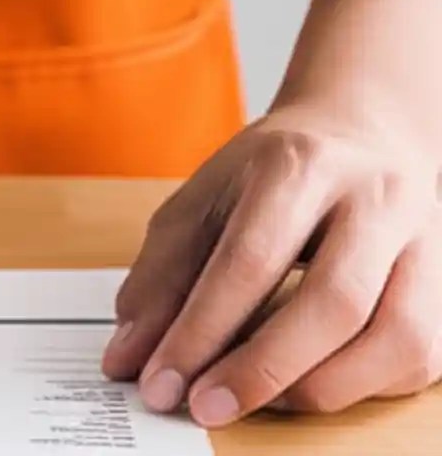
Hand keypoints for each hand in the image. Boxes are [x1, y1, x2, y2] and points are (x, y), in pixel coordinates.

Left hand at [103, 104, 441, 425]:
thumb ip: (159, 279)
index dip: (200, 331)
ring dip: (316, 388)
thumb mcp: (200, 202)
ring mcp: (425, 242)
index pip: (249, 260)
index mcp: (299, 167)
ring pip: (394, 337)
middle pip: (332, 302)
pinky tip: (306, 384)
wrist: (362, 132)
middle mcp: (375, 199)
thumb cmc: (272, 174)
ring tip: (255, 400)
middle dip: (261, 370)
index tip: (160, 382)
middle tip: (205, 407)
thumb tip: (126, 359)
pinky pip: (419, 355)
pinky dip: (360, 386)